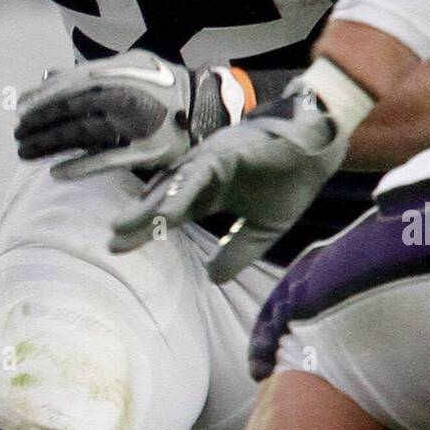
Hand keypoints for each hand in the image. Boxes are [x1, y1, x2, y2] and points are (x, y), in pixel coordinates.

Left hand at [15, 50, 197, 180]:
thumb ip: (90, 71)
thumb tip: (48, 74)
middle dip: (41, 122)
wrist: (205, 107)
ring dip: (51, 144)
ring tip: (25, 153)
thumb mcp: (130, 66)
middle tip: (17, 134)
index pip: (73, 83)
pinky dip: (81, 166)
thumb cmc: (162, 85)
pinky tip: (56, 173)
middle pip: (73, 109)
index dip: (44, 96)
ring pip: (83, 134)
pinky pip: (108, 160)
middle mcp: (127, 95)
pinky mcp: (146, 150)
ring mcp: (137, 124)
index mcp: (121, 73)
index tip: (21, 108)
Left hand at [108, 78, 352, 282]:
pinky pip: (198, 174)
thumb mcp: (261, 229)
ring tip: (125, 228)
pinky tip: (166, 213)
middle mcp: (204, 175)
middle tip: (112, 241)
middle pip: (164, 199)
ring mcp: (212, 161)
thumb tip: (213, 279)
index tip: (120, 249)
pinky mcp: (225, 153)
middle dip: (138, 220)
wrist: (318, 151)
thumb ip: (237, 252)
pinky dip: (180, 193)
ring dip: (151, 206)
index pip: (172, 213)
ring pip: (174, 185)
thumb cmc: (290, 182)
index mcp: (212, 192)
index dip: (147, 230)